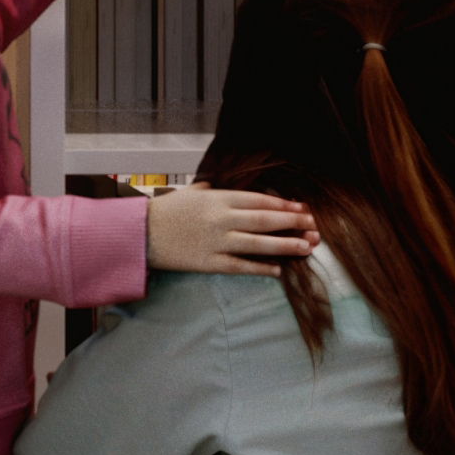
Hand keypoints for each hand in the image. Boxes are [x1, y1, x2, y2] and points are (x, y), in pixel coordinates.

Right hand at [144, 184, 311, 274]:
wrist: (140, 232)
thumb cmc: (165, 210)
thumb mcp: (191, 191)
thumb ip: (212, 188)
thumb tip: (228, 185)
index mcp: (217, 198)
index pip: (258, 200)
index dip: (283, 204)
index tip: (302, 207)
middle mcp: (221, 218)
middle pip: (264, 220)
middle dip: (292, 222)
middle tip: (314, 225)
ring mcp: (216, 241)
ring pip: (258, 243)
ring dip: (285, 245)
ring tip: (307, 246)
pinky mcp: (209, 262)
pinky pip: (240, 266)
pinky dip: (261, 268)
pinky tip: (278, 270)